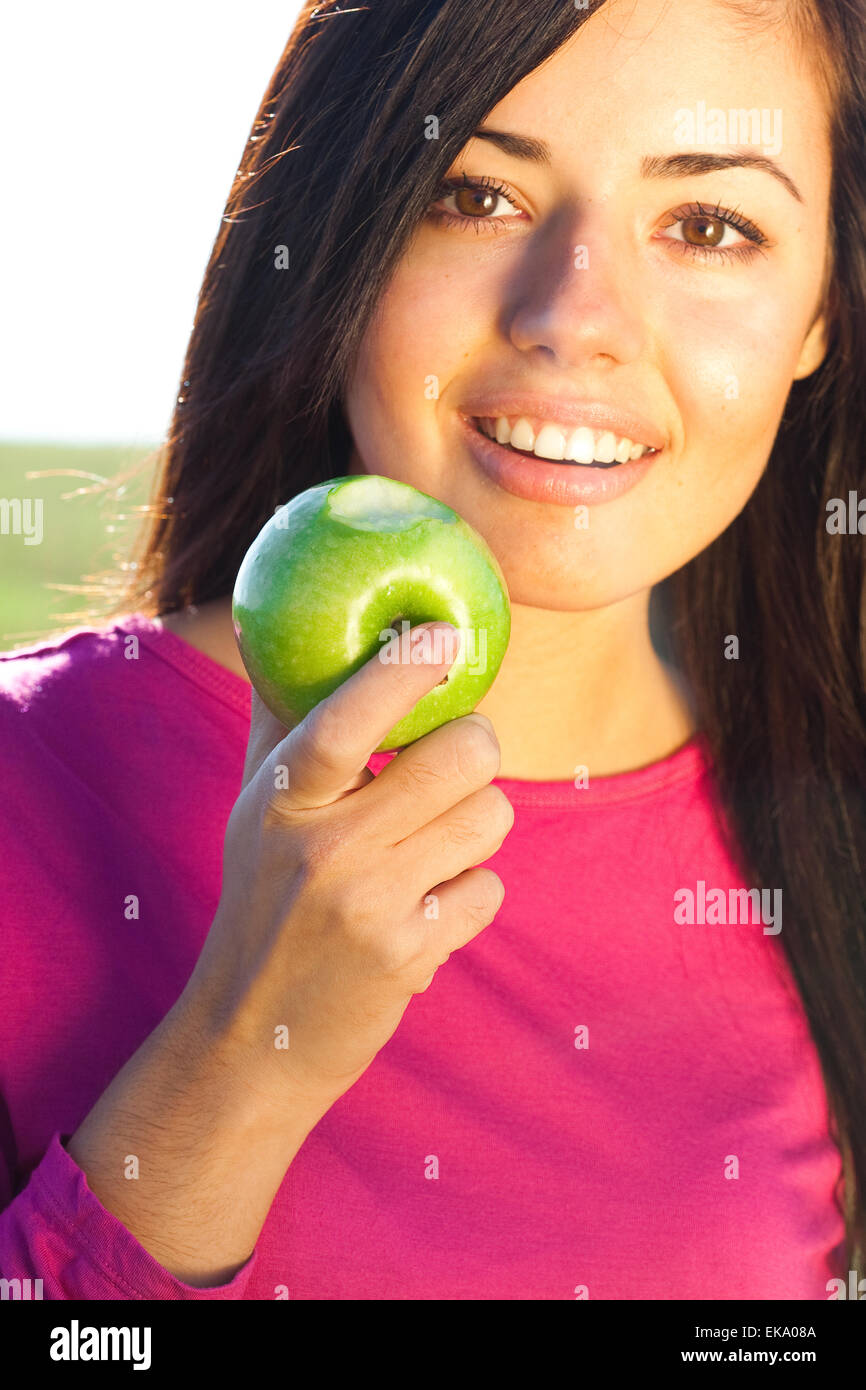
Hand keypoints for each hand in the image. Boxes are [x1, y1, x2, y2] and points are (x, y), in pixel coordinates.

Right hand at [185, 621, 512, 1107]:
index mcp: (282, 802)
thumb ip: (280, 725)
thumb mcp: (256, 814)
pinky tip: (426, 909)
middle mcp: (324, 849)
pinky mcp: (409, 955)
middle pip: (459, 756)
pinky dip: (468, 894)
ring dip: (476, 825)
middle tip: (460, 754)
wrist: (253, 1040)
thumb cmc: (263, 903)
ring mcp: (370, 905)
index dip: (402, 670)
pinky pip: (488, 888)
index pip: (346, 720)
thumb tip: (273, 627)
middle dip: (476, 745)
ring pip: (490, 816)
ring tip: (433, 845)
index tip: (442, 635)